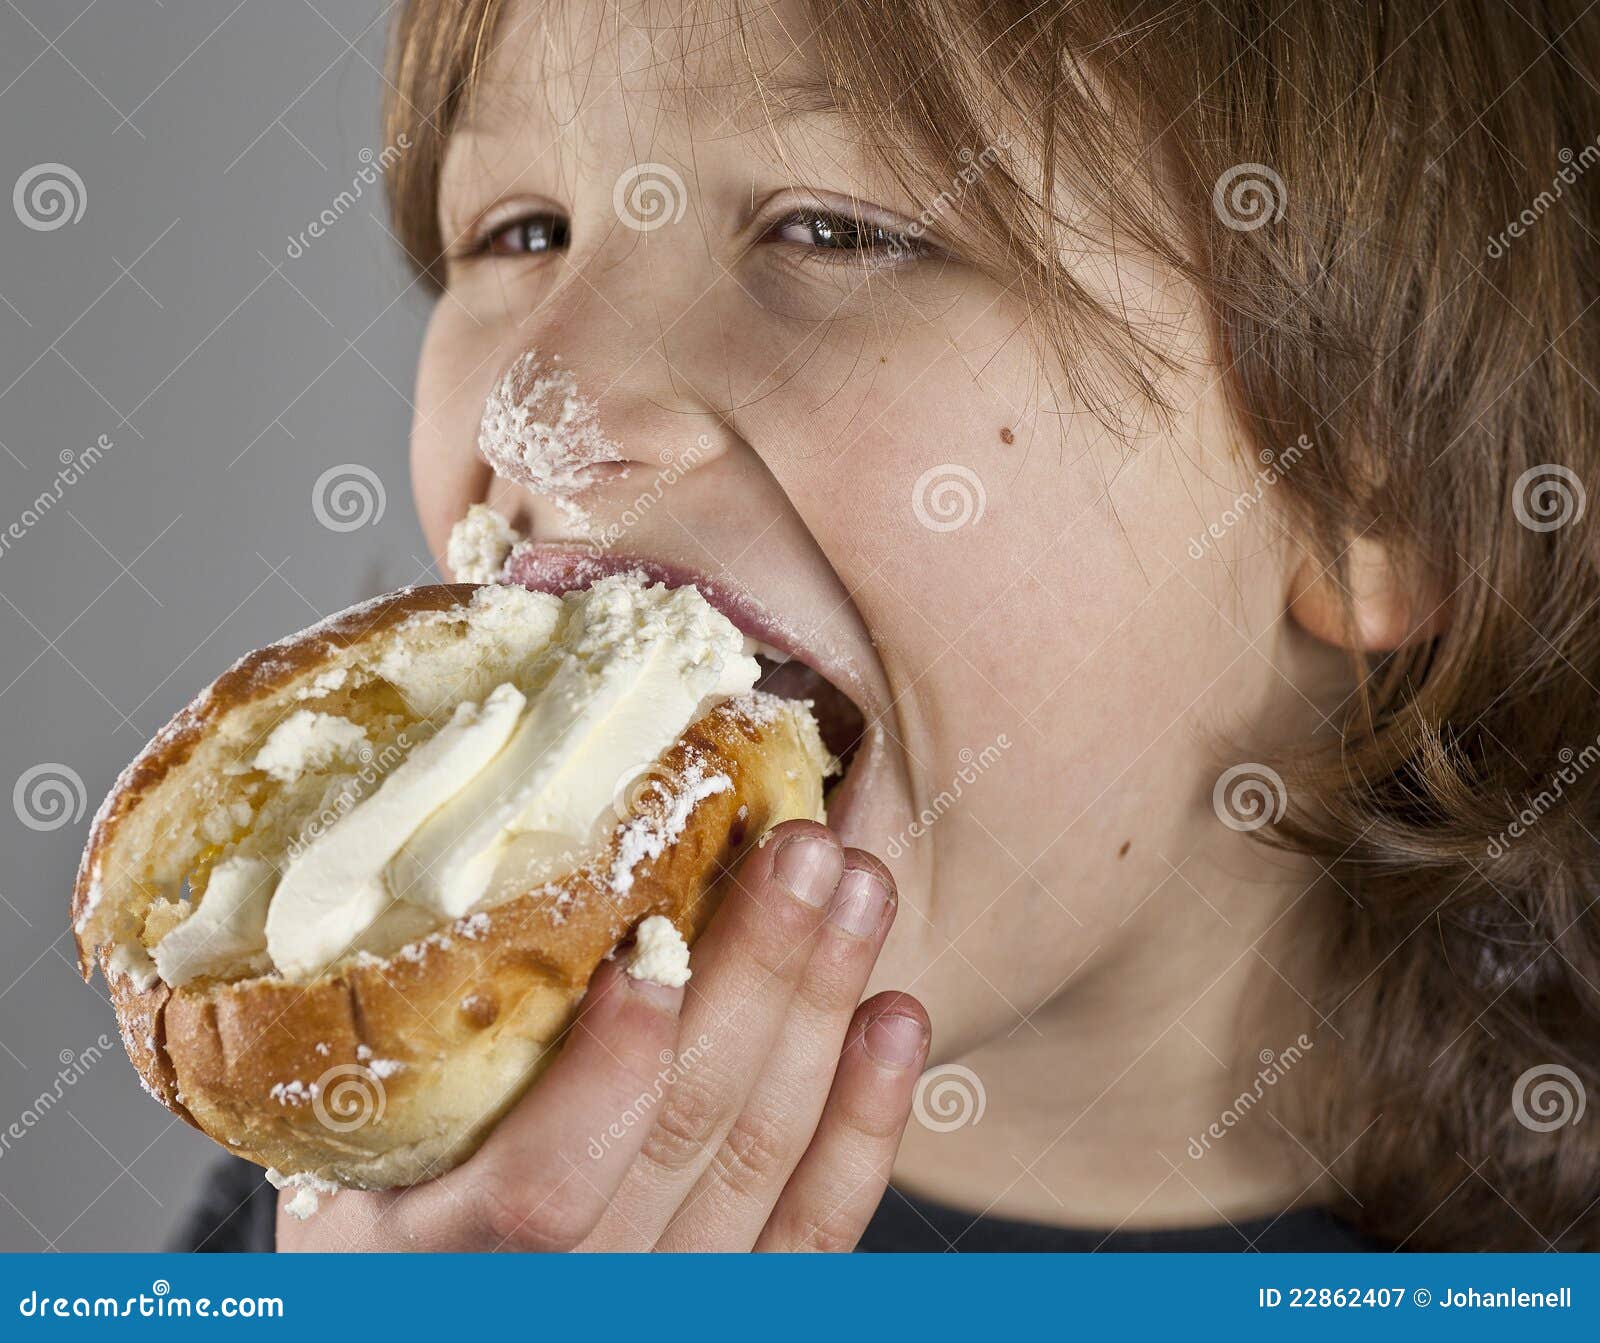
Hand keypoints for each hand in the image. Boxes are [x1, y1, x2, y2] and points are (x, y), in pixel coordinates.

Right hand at [276, 820, 928, 1250]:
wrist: (440, 1317)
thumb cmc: (371, 1228)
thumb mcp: (331, 1169)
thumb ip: (369, 1070)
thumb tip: (399, 879)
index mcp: (431, 1262)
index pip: (539, 1192)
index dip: (608, 1077)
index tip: (657, 952)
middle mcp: (563, 1301)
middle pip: (685, 1140)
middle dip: (760, 980)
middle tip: (803, 849)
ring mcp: (664, 1310)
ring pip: (762, 1161)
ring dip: (822, 1012)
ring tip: (858, 888)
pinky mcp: (733, 1309)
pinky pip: (816, 1232)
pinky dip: (866, 1125)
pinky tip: (894, 1019)